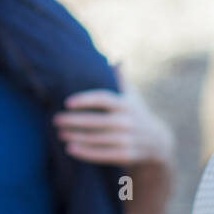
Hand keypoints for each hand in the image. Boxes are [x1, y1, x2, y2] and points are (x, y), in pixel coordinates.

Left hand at [53, 66, 173, 166]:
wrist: (158, 142)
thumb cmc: (137, 113)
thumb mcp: (132, 95)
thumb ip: (121, 78)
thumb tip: (115, 58)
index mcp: (125, 104)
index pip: (103, 99)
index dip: (85, 100)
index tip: (67, 102)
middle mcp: (127, 121)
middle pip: (96, 121)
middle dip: (74, 121)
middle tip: (55, 120)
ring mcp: (127, 139)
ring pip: (97, 138)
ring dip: (76, 137)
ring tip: (59, 134)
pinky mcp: (126, 155)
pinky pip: (102, 154)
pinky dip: (85, 153)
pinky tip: (70, 149)